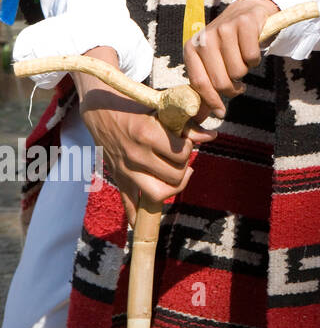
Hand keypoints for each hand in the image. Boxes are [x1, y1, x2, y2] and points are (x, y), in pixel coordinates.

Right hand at [76, 46, 213, 224]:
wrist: (100, 109)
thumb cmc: (135, 106)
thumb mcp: (162, 110)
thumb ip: (187, 126)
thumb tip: (212, 137)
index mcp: (148, 134)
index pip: (182, 153)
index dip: (188, 146)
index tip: (184, 139)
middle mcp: (136, 155)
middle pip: (174, 175)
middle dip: (183, 165)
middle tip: (179, 155)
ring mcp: (126, 169)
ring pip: (157, 194)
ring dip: (171, 186)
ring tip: (175, 175)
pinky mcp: (118, 177)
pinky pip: (128, 203)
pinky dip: (135, 215)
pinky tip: (141, 220)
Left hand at [183, 0, 277, 120]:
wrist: (246, 11)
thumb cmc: (227, 43)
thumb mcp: (211, 60)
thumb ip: (207, 84)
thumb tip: (204, 115)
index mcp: (191, 48)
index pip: (199, 82)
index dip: (211, 101)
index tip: (221, 113)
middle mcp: (205, 38)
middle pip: (220, 81)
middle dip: (233, 89)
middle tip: (239, 85)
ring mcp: (224, 29)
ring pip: (238, 71)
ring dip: (245, 72)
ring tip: (243, 61)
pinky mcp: (244, 24)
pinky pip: (252, 57)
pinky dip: (255, 59)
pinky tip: (252, 50)